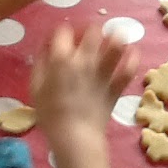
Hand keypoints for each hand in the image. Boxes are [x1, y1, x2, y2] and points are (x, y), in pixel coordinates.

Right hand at [31, 26, 138, 151]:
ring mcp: (104, 72)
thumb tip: (46, 48)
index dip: (60, 32)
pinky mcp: (117, 86)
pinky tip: (130, 53)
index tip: (58, 40)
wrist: (75, 138)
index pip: (63, 31)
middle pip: (92, 30)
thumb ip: (41, 64)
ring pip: (117, 44)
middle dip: (88, 29)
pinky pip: (130, 68)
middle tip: (84, 39)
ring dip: (115, 37)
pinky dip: (132, 58)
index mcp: (61, 60)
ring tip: (110, 40)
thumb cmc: (50, 115)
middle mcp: (85, 61)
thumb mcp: (35, 88)